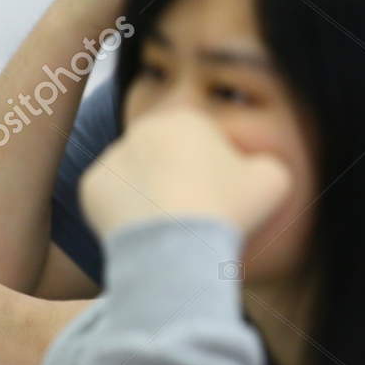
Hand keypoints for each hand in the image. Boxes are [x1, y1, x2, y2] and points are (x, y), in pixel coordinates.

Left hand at [81, 109, 291, 240]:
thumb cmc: (228, 209)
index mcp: (187, 118)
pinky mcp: (90, 187)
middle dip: (181, 176)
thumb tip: (256, 167)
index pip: (205, 139)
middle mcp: (143, 128)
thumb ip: (267, 163)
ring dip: (154, 192)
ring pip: (140, 174)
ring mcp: (112, 156)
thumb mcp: (275, 180)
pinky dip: (128, 212)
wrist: (175, 247)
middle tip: (198, 211)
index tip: (224, 195)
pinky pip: (114, 197)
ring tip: (172, 225)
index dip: (219, 168)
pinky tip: (148, 230)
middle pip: (168, 153)